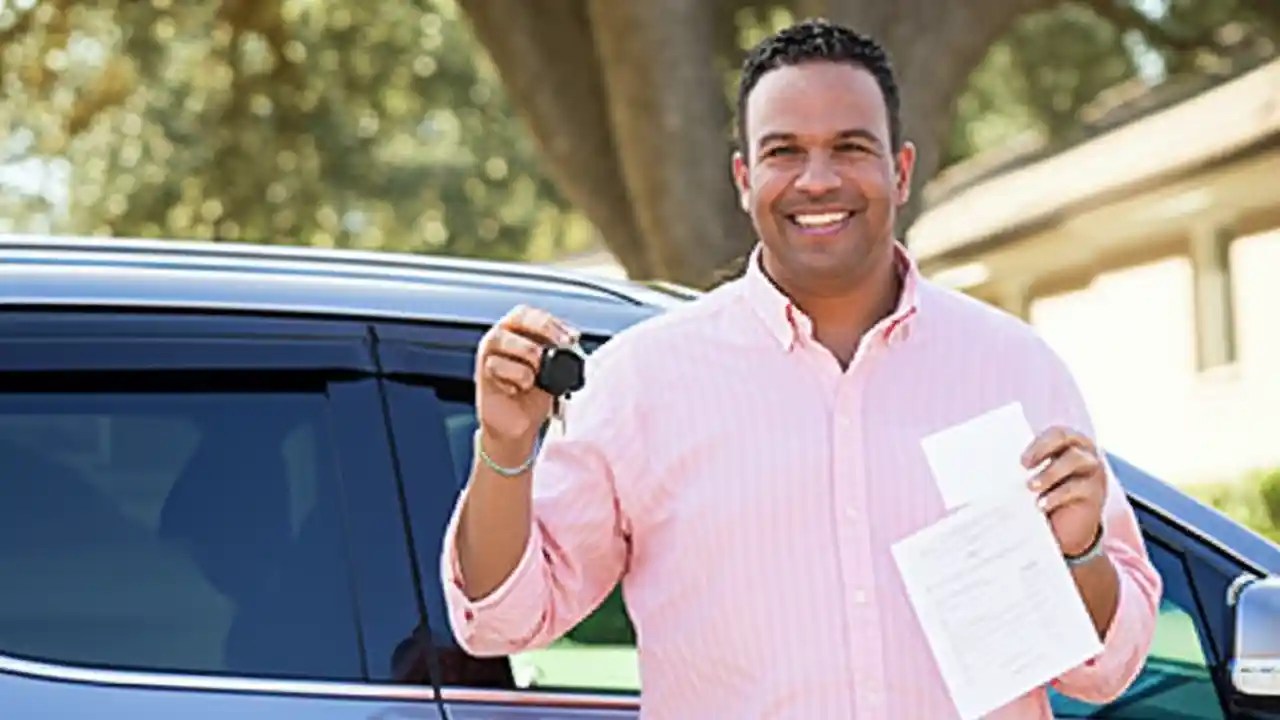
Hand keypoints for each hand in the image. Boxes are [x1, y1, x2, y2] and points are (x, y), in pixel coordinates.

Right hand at [475, 305, 577, 458]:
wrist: (518, 424)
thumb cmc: (534, 394)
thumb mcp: (553, 368)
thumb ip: (558, 351)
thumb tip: (573, 341)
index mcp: (517, 331)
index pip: (529, 313)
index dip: (551, 322)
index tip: (572, 337)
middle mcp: (501, 337)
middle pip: (517, 319)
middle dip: (543, 331)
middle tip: (561, 348)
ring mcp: (489, 354)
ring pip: (504, 340)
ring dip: (529, 360)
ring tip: (535, 378)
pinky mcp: (482, 373)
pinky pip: (497, 366)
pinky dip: (515, 379)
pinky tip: (517, 389)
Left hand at [1022, 426, 1105, 556]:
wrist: (1067, 529)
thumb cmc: (1044, 496)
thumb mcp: (1033, 479)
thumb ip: (1023, 468)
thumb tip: (992, 465)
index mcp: (1067, 443)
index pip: (1055, 432)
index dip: (1038, 442)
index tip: (1021, 460)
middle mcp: (1083, 452)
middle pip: (1066, 439)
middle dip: (1043, 449)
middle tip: (1023, 465)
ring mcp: (1093, 470)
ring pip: (1074, 459)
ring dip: (1050, 472)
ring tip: (1030, 487)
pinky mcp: (1096, 492)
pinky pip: (1079, 487)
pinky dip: (1057, 495)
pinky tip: (1041, 505)